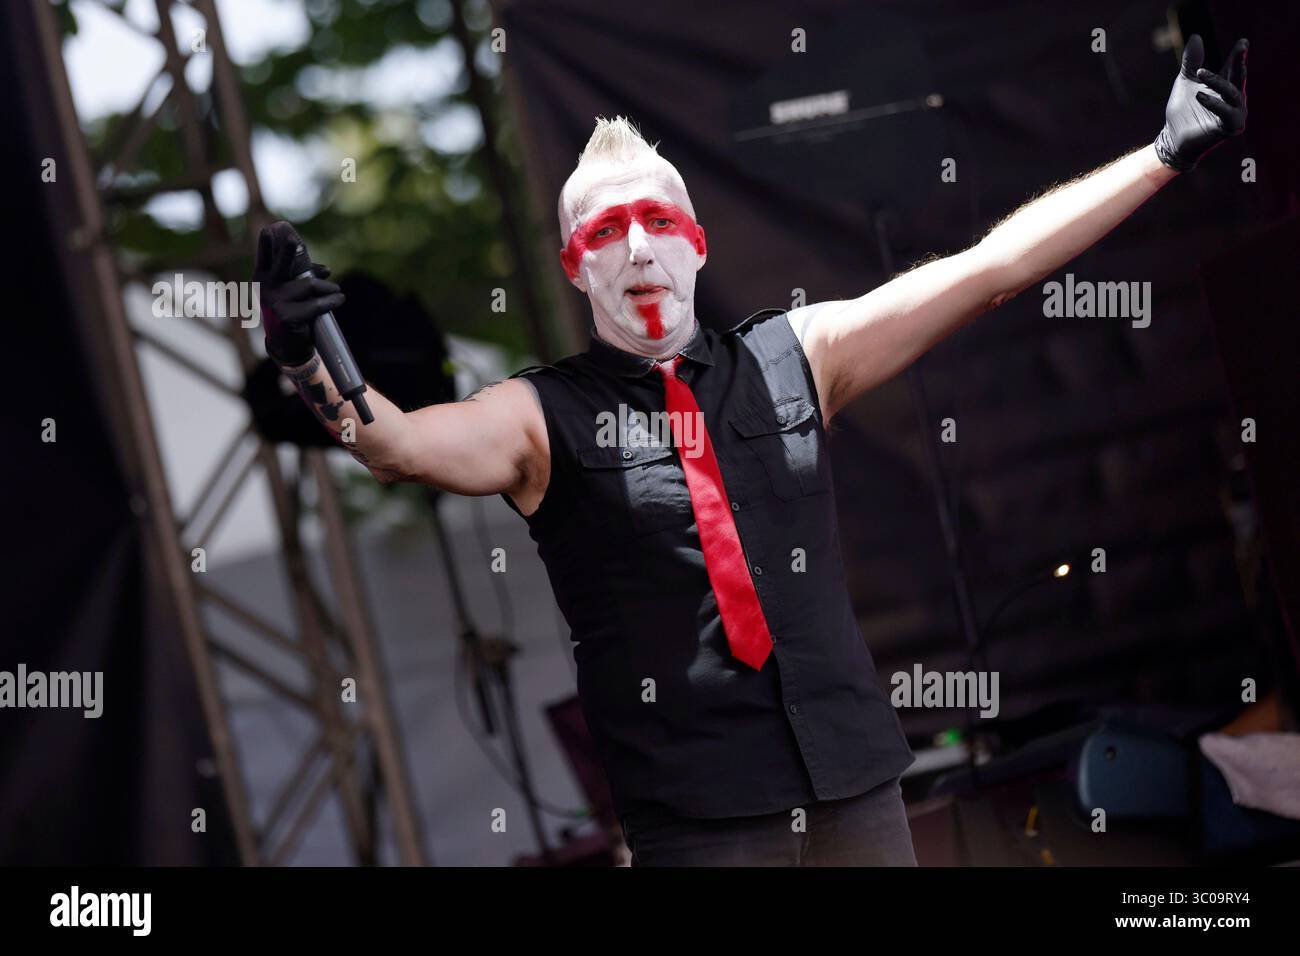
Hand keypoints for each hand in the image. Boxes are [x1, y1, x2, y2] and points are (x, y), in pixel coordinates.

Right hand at [253, 221, 344, 364]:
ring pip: (309, 286)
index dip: (267, 242)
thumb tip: (326, 269)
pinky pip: (316, 304)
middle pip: (280, 264)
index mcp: (263, 277)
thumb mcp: (293, 292)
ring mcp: (275, 302)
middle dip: (287, 251)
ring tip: (337, 291)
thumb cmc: (291, 311)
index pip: (264, 256)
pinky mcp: (287, 316)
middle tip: (292, 239)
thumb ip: (305, 277)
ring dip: (327, 288)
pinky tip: (340, 300)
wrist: (286, 345)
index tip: (271, 228)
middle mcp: (265, 288)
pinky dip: (331, 302)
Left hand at [1154, 34, 1247, 171]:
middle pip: (1239, 77)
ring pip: (1232, 93)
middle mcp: (1234, 99)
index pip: (1234, 68)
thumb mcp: (1186, 81)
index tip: (1243, 42)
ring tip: (1200, 72)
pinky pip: (1226, 112)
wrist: (1173, 138)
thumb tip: (1196, 36)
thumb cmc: (1182, 110)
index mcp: (1225, 87)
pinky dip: (1213, 103)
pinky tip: (1199, 95)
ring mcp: (1235, 113)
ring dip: (1217, 81)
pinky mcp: (1230, 127)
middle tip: (1242, 47)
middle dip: (1239, 62)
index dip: (1238, 55)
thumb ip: (1191, 61)